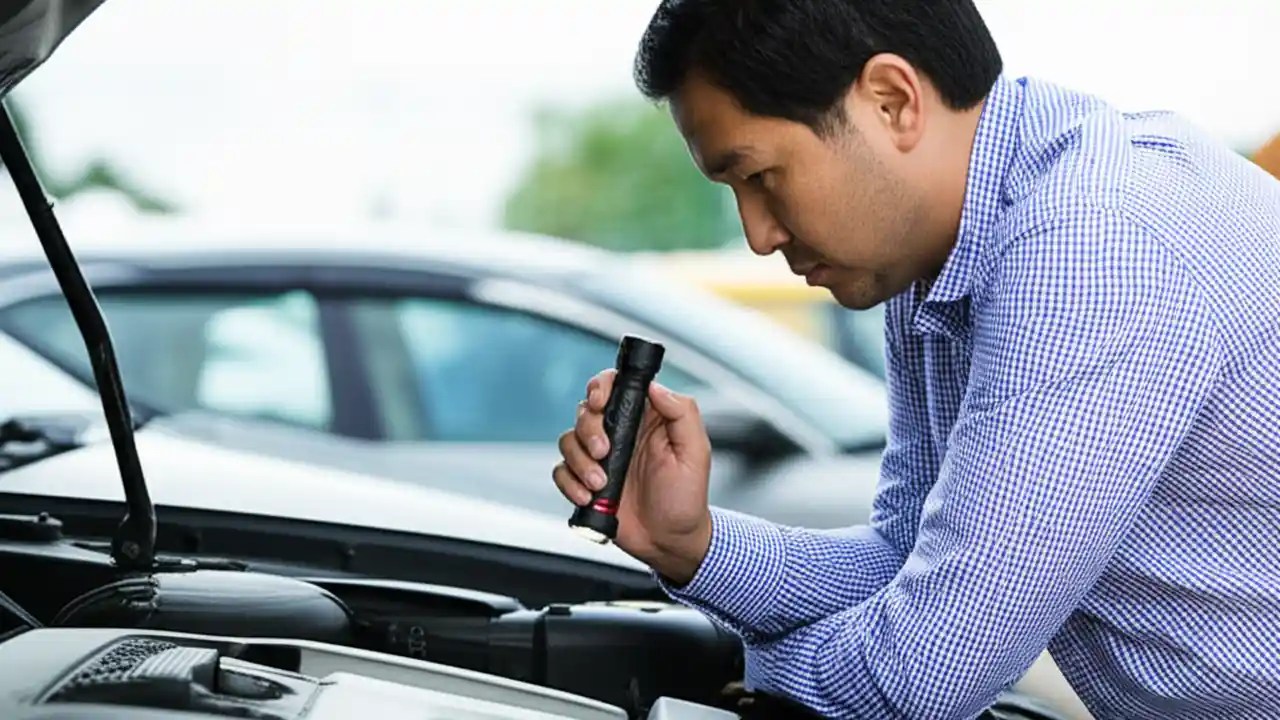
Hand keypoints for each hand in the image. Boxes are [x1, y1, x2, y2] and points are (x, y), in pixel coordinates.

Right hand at [553, 369, 712, 583]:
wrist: (670, 541)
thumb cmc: (687, 498)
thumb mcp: (695, 452)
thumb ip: (682, 413)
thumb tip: (654, 386)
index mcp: (646, 418)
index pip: (616, 386)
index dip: (600, 386)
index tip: (598, 401)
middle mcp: (620, 433)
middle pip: (585, 411)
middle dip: (588, 430)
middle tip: (604, 452)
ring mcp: (601, 458)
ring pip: (569, 440)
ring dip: (579, 461)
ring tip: (601, 484)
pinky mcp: (586, 481)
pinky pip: (561, 471)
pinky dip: (568, 483)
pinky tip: (588, 497)